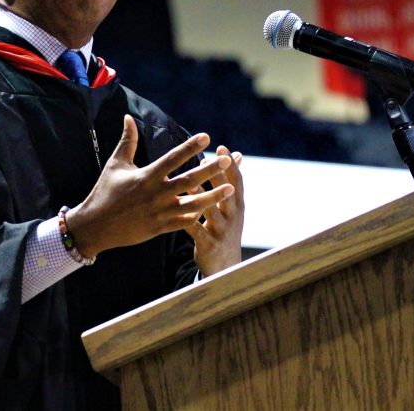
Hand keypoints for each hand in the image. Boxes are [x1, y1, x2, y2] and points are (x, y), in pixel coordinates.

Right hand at [65, 115, 235, 258]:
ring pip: (192, 204)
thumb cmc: (105, 192)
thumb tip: (128, 117)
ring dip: (213, 196)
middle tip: (227, 160)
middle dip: (209, 170)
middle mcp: (156, 194)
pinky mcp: (160, 228)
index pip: (173, 158)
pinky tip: (212, 210)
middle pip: (188, 181)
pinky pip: (184, 222)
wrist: (96, 226)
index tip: (206, 137)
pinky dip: (198, 216)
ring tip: (231, 187)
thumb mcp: (115, 164)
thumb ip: (127, 141)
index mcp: (146, 176)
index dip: (190, 147)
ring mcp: (159, 213)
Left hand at [186, 146, 243, 276]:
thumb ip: (230, 181)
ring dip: (201, 196)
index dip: (230, 164)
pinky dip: (187, 219)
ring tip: (190, 182)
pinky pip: (196, 230)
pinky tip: (175, 210)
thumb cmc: (225, 228)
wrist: (226, 266)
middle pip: (226, 192)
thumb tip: (237, 154)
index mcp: (238, 204)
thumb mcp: (232, 206)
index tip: (221, 148)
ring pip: (211, 210)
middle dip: (218, 176)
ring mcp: (222, 230)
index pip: (237, 181)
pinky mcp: (209, 244)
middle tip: (207, 160)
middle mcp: (233, 216)